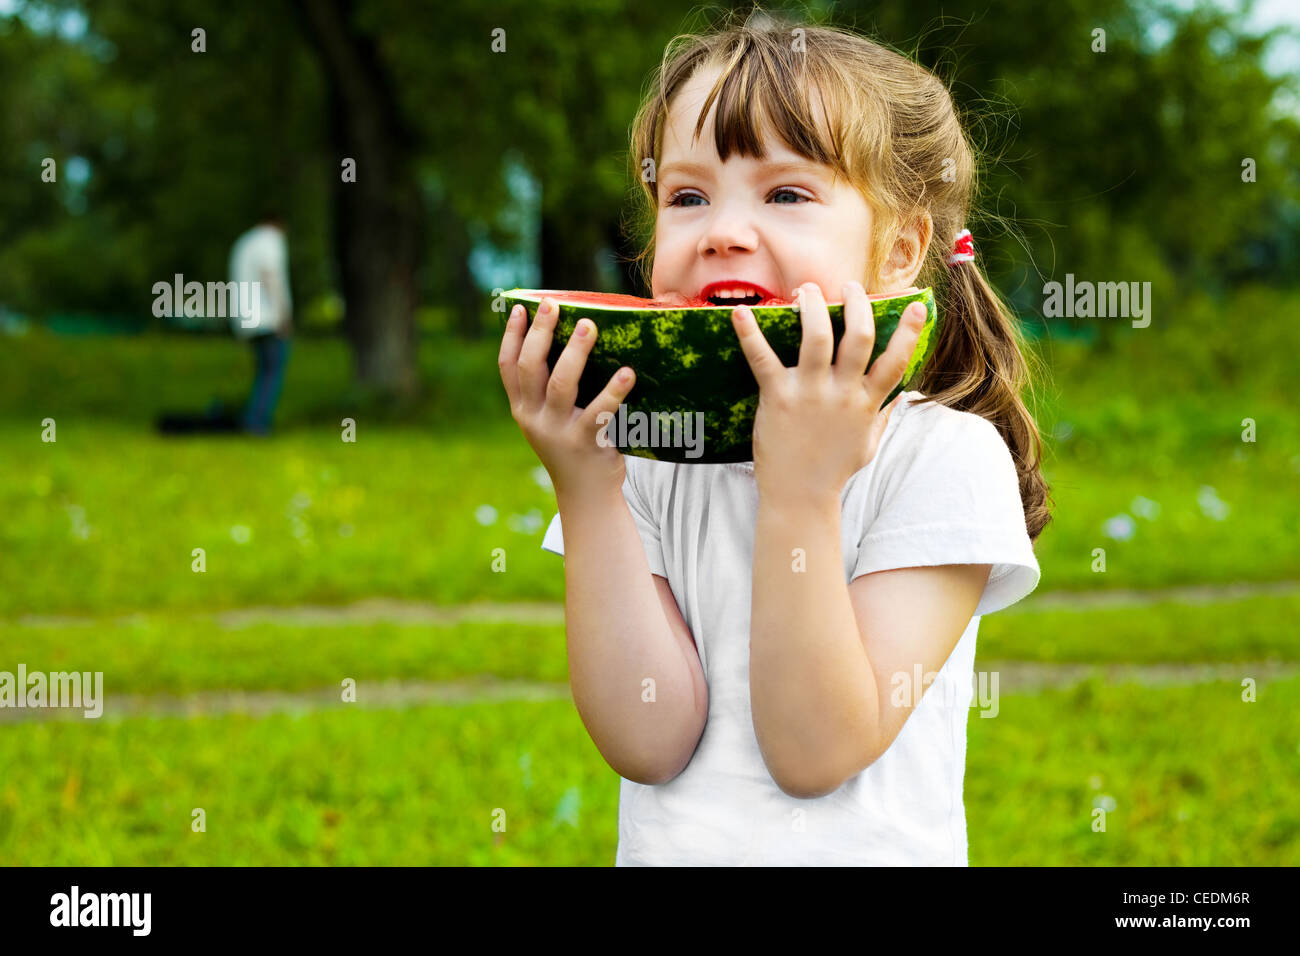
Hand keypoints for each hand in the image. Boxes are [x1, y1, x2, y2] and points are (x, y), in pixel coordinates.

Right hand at [498, 297, 635, 498]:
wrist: (586, 495)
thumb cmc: (575, 445)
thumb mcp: (552, 418)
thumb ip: (550, 389)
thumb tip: (573, 337)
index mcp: (522, 409)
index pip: (508, 367)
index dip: (511, 336)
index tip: (520, 308)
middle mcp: (533, 419)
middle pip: (530, 368)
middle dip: (540, 333)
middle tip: (554, 304)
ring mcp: (557, 432)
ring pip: (561, 385)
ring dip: (575, 353)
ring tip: (590, 326)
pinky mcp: (584, 444)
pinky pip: (599, 413)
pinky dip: (614, 391)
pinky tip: (628, 372)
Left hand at [731, 280, 926, 500]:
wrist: (799, 497)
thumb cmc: (832, 470)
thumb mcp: (868, 444)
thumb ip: (883, 415)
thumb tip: (902, 394)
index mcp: (866, 403)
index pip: (896, 361)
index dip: (910, 332)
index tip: (918, 306)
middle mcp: (842, 394)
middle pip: (859, 337)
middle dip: (858, 304)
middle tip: (850, 286)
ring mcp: (810, 393)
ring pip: (817, 338)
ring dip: (814, 307)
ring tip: (808, 289)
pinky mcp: (777, 397)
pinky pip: (762, 359)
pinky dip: (749, 334)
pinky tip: (739, 313)